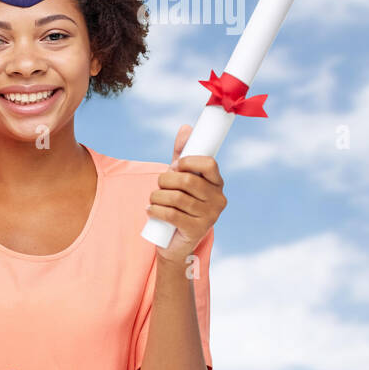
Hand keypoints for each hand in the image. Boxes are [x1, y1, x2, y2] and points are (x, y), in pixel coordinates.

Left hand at [147, 124, 226, 263]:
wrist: (174, 241)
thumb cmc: (178, 204)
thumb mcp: (180, 178)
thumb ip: (182, 154)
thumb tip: (186, 127)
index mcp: (216, 183)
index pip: (209, 164)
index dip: (188, 162)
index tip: (175, 166)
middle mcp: (218, 199)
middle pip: (187, 181)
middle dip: (165, 180)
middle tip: (159, 186)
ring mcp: (210, 216)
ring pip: (176, 198)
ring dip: (157, 197)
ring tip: (153, 200)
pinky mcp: (196, 230)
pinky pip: (171, 215)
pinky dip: (155, 210)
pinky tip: (151, 211)